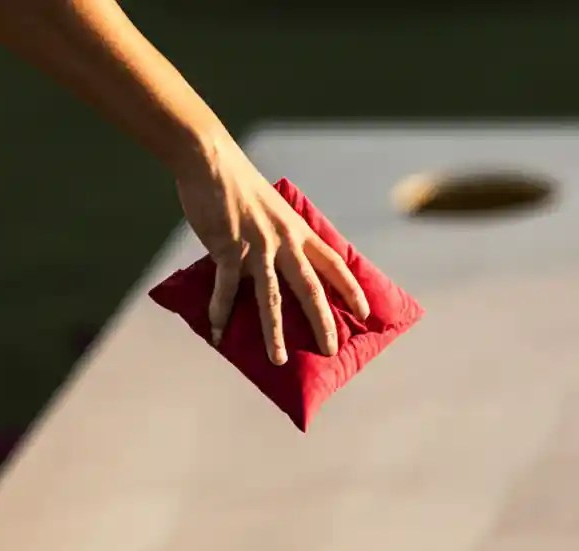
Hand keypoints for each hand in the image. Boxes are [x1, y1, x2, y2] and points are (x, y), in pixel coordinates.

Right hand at [175, 134, 369, 365]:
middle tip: (331, 350)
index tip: (366, 312)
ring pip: (272, 298)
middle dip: (322, 322)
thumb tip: (270, 270)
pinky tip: (218, 333)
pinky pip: (227, 288)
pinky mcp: (229, 248)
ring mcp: (258, 247)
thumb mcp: (271, 210)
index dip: (351, 289)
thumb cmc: (240, 186)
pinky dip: (221, 312)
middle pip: (310, 288)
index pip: (334, 264)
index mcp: (298, 231)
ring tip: (277, 359)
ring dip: (274, 332)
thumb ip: (276, 239)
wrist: (212, 162)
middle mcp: (285, 241)